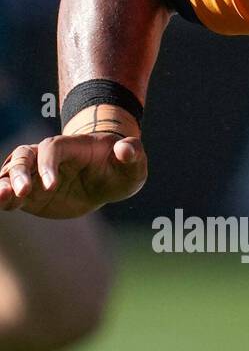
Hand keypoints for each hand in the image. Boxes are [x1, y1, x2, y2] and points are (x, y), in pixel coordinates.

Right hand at [0, 132, 147, 217]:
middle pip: (24, 156)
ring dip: (4, 183)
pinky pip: (12, 192)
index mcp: (70, 146)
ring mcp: (36, 174)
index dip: (48, 164)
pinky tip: (1, 204)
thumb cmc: (121, 166)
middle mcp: (47, 157)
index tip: (52, 185)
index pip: (52, 149)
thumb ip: (132, 153)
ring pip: (11, 172)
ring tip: (3, 196)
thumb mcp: (133, 162)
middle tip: (23, 191)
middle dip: (20, 172)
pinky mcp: (32, 193)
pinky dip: (3, 197)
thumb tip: (126, 150)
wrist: (108, 178)